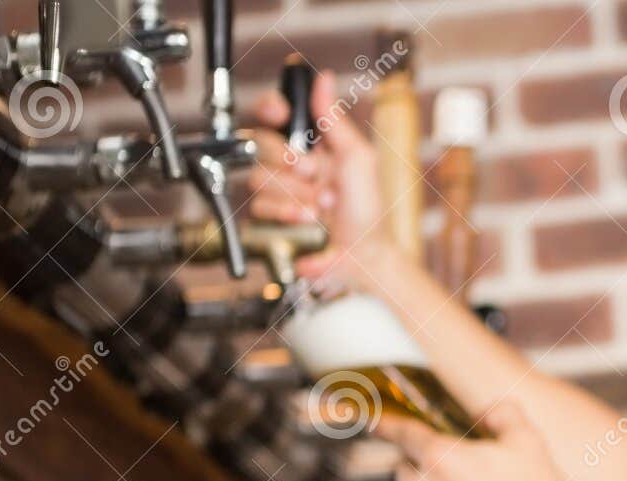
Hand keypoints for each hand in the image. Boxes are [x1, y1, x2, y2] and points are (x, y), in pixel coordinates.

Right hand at [245, 70, 387, 282]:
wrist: (364, 256)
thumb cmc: (367, 211)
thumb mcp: (358, 159)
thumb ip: (335, 120)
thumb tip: (323, 79)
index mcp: (311, 143)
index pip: (274, 113)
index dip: (271, 108)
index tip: (280, 113)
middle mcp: (290, 164)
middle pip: (260, 143)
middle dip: (291, 162)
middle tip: (316, 175)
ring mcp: (278, 191)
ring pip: (259, 177)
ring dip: (294, 193)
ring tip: (321, 206)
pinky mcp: (269, 218)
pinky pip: (259, 207)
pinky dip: (286, 214)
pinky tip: (307, 221)